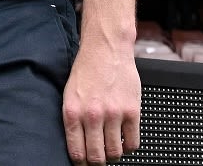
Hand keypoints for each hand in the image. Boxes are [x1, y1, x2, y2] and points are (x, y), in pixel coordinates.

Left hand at [61, 39, 140, 163]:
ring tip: (111, 148)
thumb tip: (77, 144)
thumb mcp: (69, 94)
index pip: (77, 151)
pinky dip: (129, 146)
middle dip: (97, 162)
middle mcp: (93, 115)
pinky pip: (133, 143)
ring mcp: (114, 114)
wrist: (106, 49)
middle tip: (99, 159)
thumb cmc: (87, 69)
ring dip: (113, 154)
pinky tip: (124, 139)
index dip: (81, 163)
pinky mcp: (132, 112)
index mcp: (73, 112)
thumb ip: (73, 119)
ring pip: (116, 153)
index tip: (84, 164)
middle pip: (97, 156)